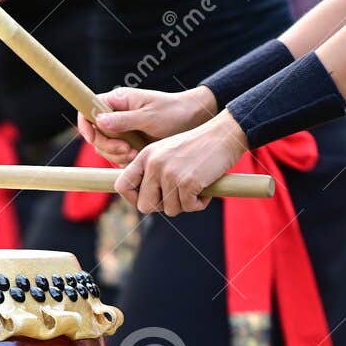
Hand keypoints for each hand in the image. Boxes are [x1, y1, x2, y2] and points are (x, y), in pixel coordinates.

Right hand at [76, 86, 218, 165]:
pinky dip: (125, 161)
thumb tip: (99, 121)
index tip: (97, 139)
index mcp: (116, 102)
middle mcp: (115, 116)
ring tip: (135, 155)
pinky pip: (118, 157)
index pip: (87, 111)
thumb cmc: (173, 112)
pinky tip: (138, 159)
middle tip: (127, 151)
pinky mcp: (129, 144)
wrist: (193, 121)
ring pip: (105, 149)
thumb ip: (124, 120)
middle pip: (95, 136)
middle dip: (108, 147)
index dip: (86, 127)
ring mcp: (121, 131)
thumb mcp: (149, 116)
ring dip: (117, 156)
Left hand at [114, 111, 248, 215]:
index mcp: (145, 156)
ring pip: (169, 210)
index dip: (133, 199)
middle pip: (144, 206)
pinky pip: (189, 208)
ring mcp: (170, 173)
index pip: (122, 185)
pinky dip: (199, 204)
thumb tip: (142, 203)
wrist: (223, 135)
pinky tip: (205, 190)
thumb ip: (151, 172)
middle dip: (162, 207)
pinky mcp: (187, 182)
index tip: (149, 199)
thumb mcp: (166, 153)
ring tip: (195, 188)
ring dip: (185, 204)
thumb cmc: (197, 147)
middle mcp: (154, 164)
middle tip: (177, 197)